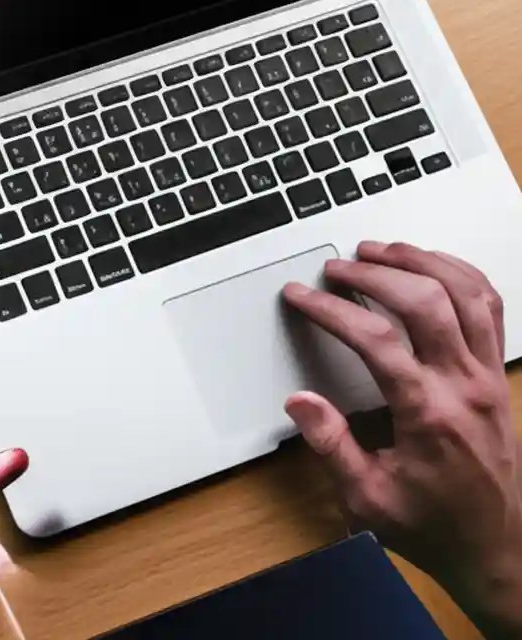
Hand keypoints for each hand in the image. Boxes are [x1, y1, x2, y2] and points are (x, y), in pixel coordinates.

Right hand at [283, 241, 521, 636]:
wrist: (497, 546)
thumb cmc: (432, 525)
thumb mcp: (367, 498)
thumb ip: (331, 445)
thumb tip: (300, 401)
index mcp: (427, 414)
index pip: (377, 338)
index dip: (332, 309)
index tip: (302, 297)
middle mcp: (464, 386)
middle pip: (425, 300)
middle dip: (374, 272)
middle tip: (337, 267)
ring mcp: (487, 376)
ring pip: (465, 293)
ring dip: (420, 262)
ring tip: (380, 250)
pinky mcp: (496, 375)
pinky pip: (489, 307)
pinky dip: (460, 274)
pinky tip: (432, 267)